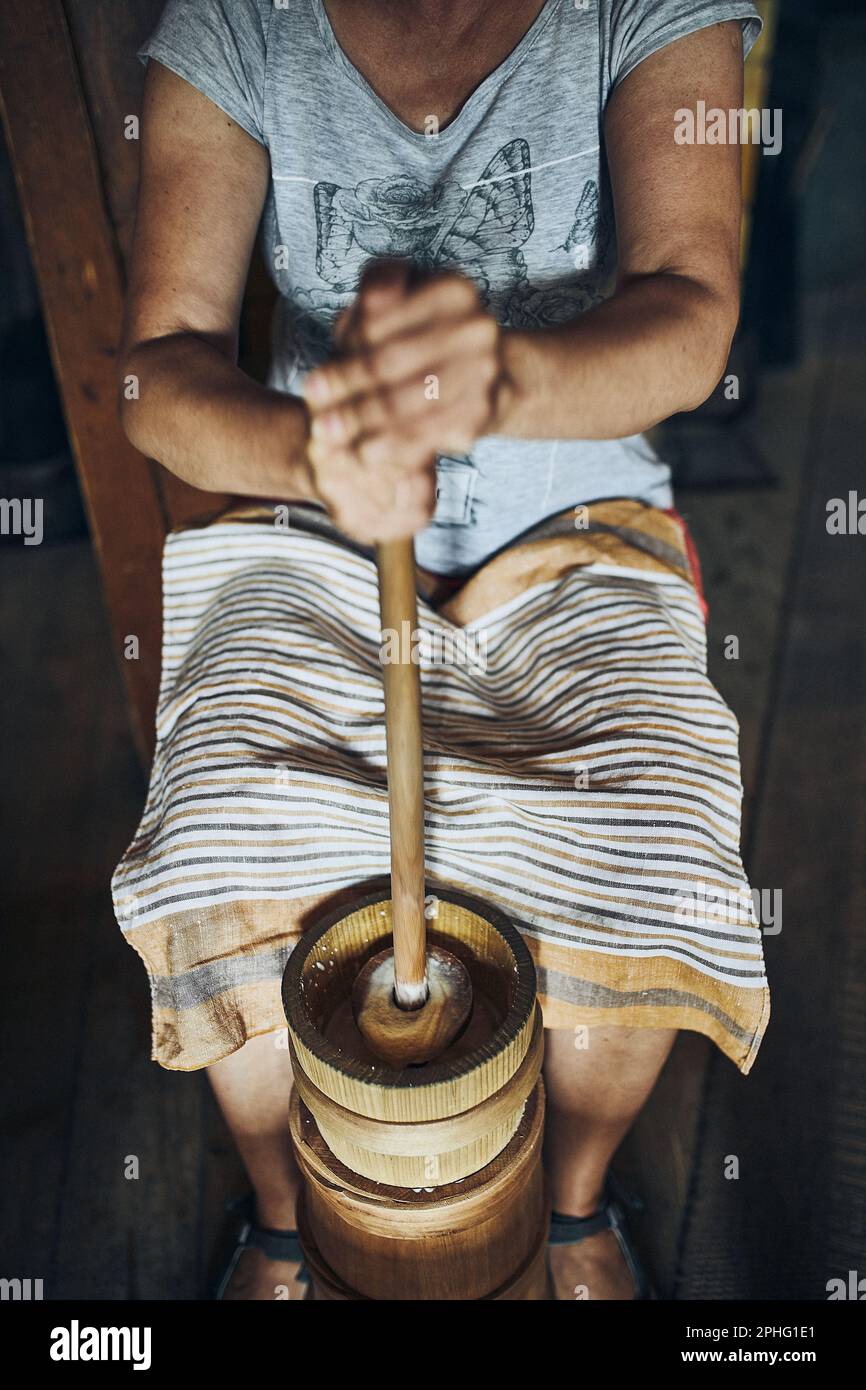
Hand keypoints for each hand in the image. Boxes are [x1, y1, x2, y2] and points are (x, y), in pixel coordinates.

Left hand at [303, 258, 511, 542]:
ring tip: (326, 433)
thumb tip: (369, 298)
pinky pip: (426, 434)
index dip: (339, 355)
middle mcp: (476, 328)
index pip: (379, 323)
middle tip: (311, 413)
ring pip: (404, 402)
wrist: (478, 377)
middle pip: (389, 363)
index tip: (310, 382)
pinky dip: (390, 446)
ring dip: (359, 421)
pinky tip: (363, 452)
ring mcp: (483, 373)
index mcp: (453, 290)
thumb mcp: (392, 304)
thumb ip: (375, 290)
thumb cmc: (418, 336)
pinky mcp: (481, 413)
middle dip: (345, 389)